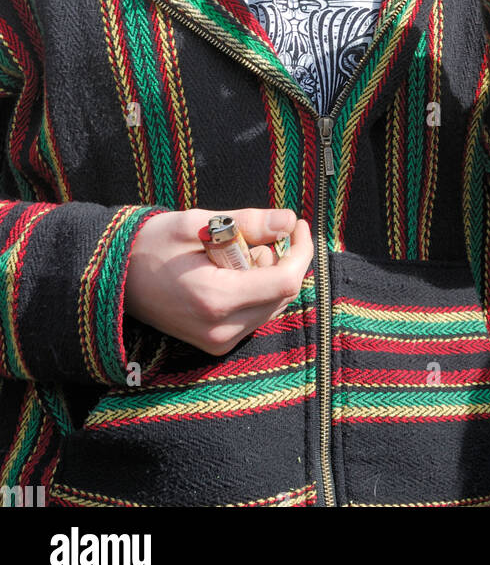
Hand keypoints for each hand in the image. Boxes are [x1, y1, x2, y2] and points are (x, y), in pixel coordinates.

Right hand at [124, 207, 313, 354]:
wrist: (113, 280)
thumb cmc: (152, 244)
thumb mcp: (197, 223)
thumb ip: (247, 223)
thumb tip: (288, 220)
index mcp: (217, 299)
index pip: (286, 281)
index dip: (301, 249)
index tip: (297, 223)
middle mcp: (222, 329)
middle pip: (283, 294)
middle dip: (281, 260)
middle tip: (252, 234)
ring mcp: (219, 341)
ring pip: (272, 306)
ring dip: (267, 275)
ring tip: (232, 253)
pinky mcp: (216, 344)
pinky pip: (255, 315)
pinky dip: (255, 290)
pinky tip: (228, 272)